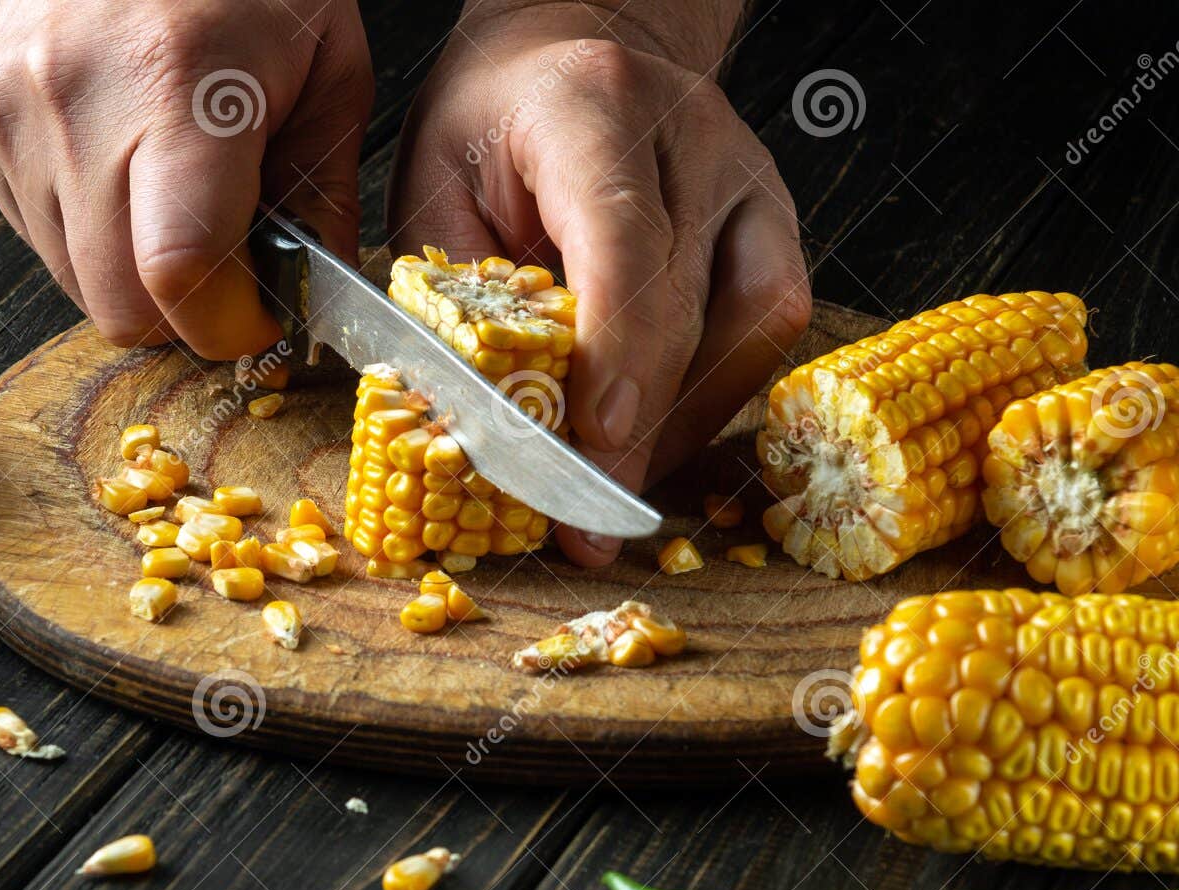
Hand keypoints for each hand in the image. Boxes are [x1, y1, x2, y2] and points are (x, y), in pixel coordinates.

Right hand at [0, 0, 372, 358]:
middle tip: (227, 266)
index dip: (226, 326)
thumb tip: (310, 302)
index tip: (261, 318)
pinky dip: (88, 229)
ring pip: (73, 280)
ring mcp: (9, 112)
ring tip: (172, 193)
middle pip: (119, 305)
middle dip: (183, 314)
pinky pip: (35, 232)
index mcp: (179, 88)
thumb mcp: (330, 68)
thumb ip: (324, 195)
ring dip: (132, 271)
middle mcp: (75, 103)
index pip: (179, 275)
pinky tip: (122, 164)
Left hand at [389, 2, 810, 564]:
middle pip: (692, 302)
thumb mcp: (434, 183)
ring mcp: (751, 181)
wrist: (579, 44)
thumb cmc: (494, 119)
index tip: (599, 437)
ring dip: (685, 425)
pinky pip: (770, 327)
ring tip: (616, 489)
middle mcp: (695, 140)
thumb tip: (473, 420)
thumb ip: (452, 292)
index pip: (624, 237)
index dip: (618, 347)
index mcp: (594, 110)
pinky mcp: (777, 223)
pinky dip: (714, 398)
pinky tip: (658, 441)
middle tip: (587, 522)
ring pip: (754, 326)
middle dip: (641, 427)